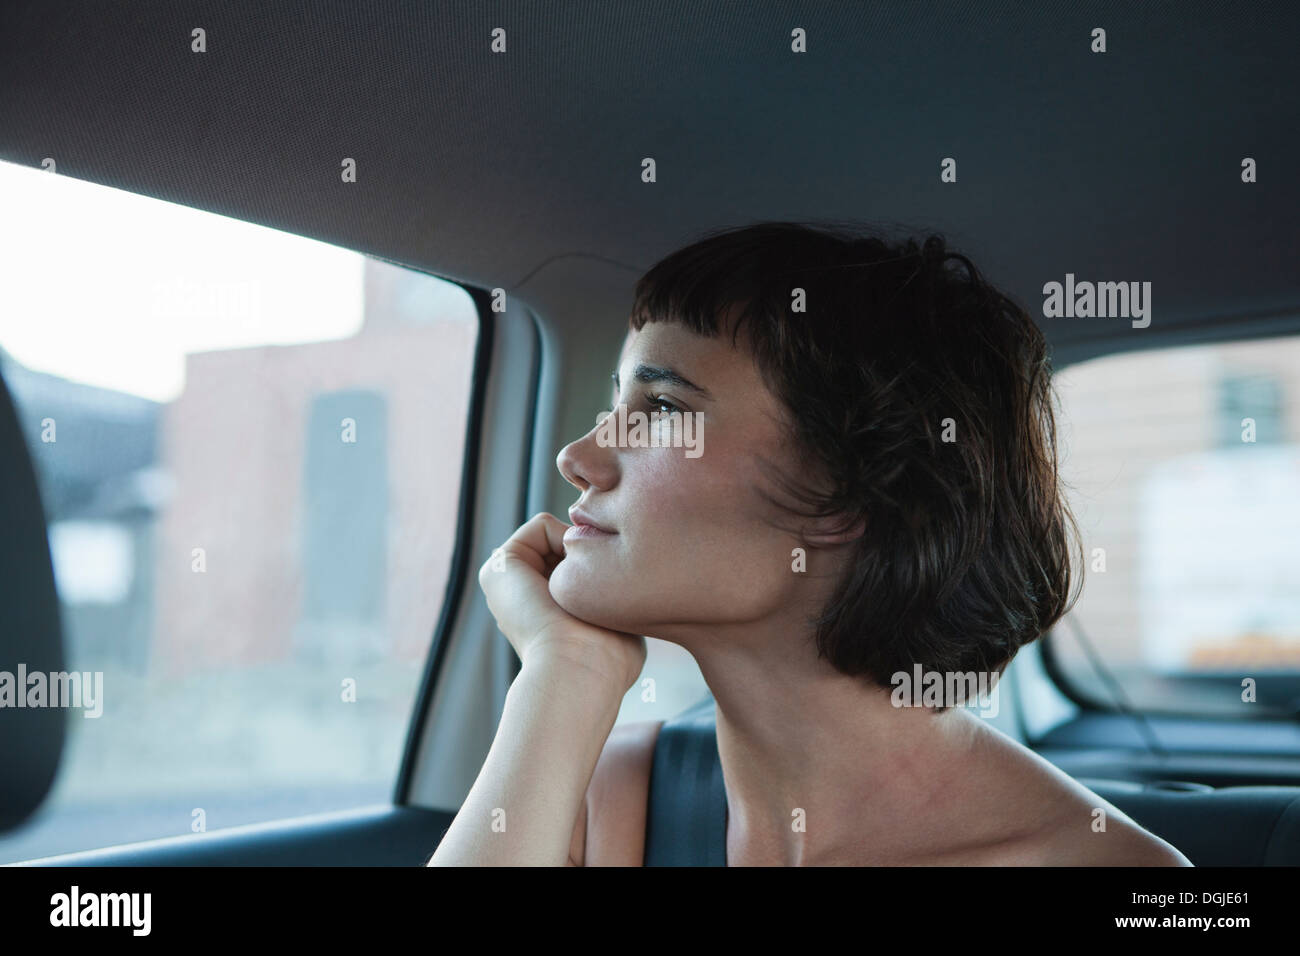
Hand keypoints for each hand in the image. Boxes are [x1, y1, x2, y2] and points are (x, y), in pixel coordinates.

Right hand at [478, 512, 645, 691]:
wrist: (577, 667)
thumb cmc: (607, 657)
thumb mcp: (619, 624)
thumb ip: (614, 602)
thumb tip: (616, 595)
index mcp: (545, 613)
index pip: (581, 567)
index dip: (604, 568)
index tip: (612, 592)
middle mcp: (523, 596)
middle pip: (570, 550)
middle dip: (592, 555)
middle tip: (598, 587)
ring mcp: (508, 582)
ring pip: (557, 537)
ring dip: (580, 550)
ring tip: (582, 584)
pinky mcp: (499, 565)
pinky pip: (542, 525)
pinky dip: (565, 538)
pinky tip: (570, 571)